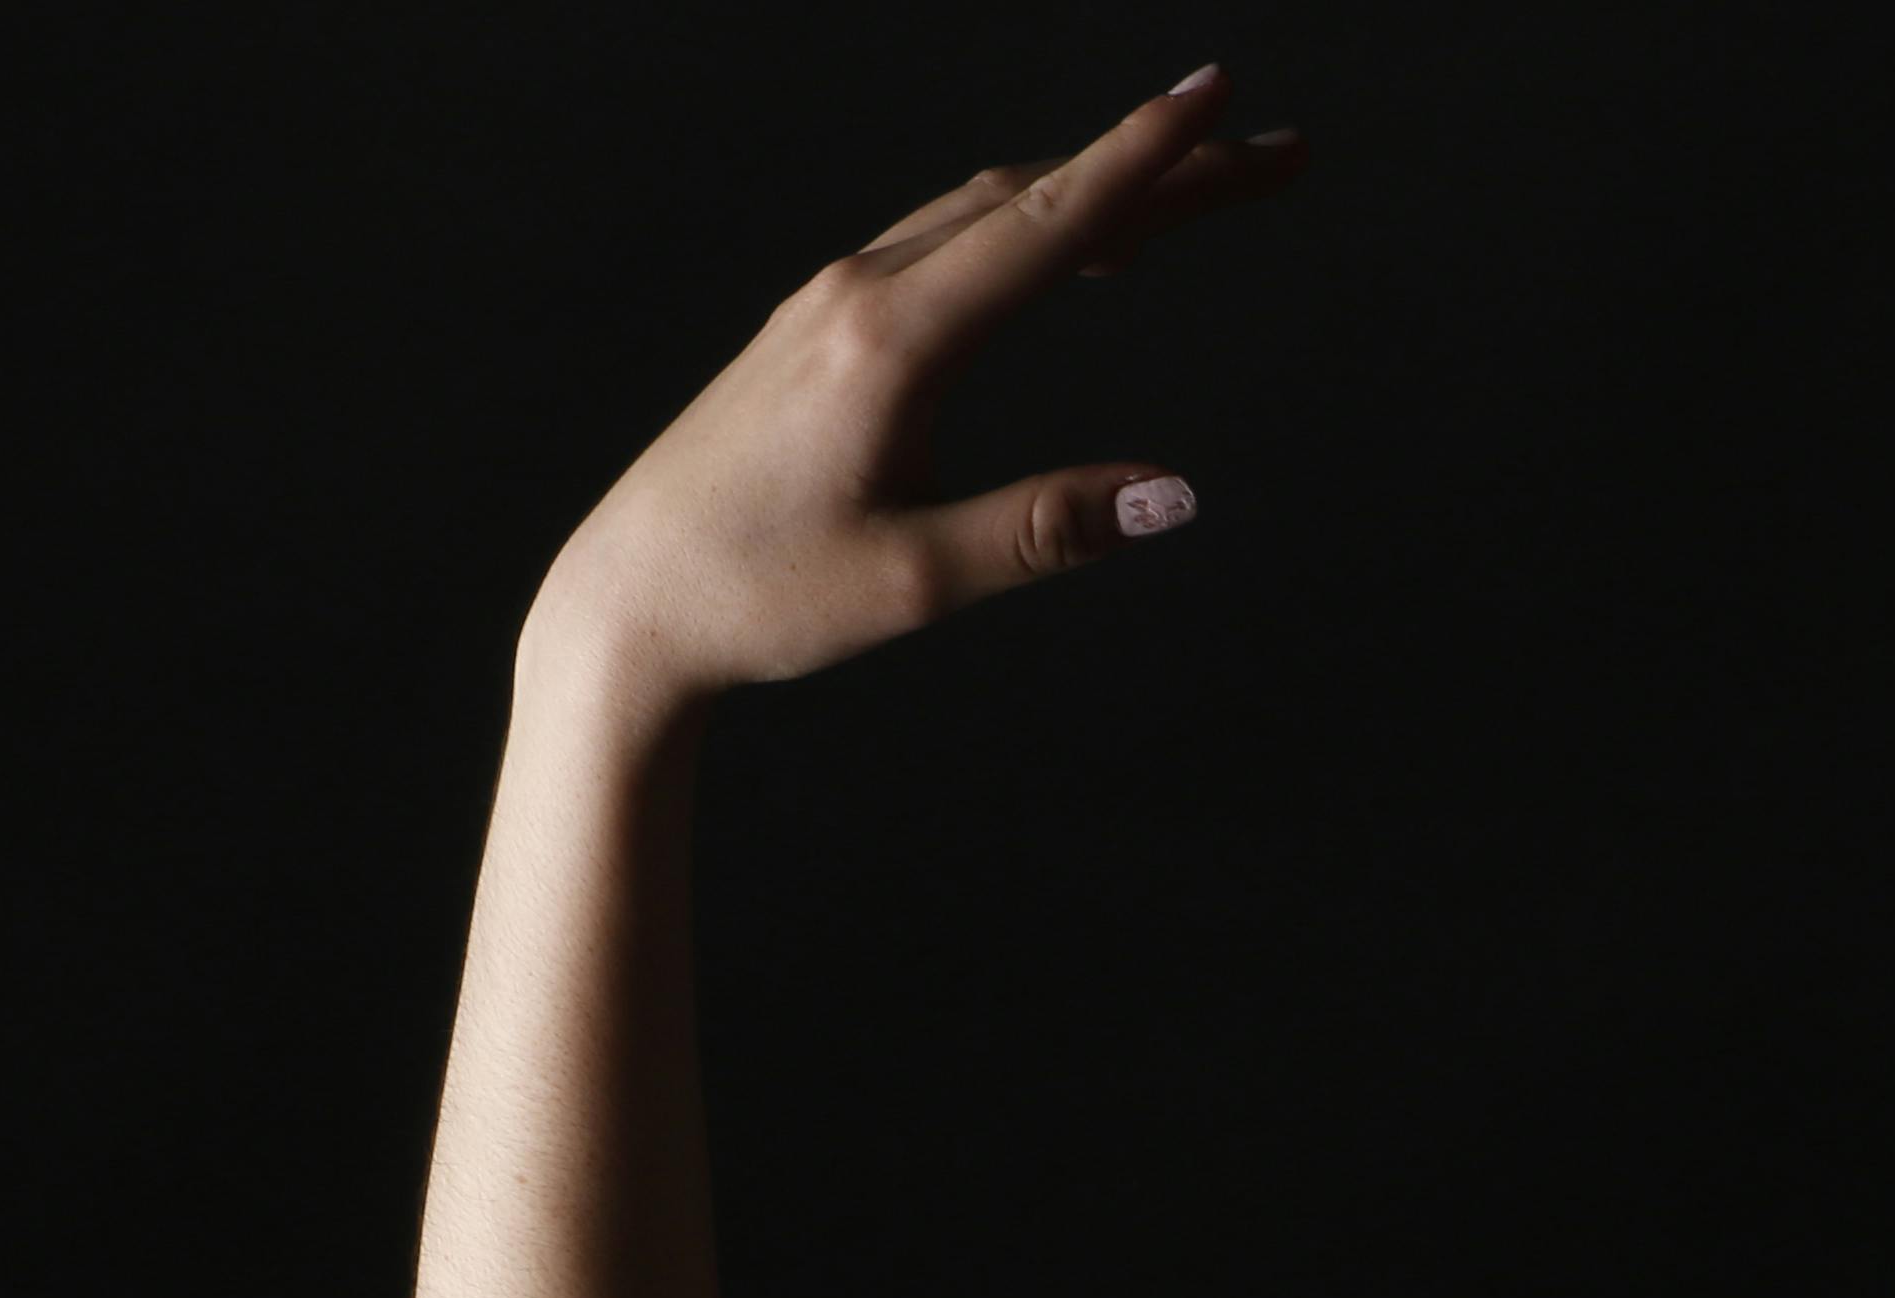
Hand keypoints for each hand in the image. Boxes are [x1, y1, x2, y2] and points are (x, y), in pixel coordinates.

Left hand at [526, 63, 1303, 714]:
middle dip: (1159, 168)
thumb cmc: (760, 599)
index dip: (1144, 161)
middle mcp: (860, 294)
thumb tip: (1176, 495)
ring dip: (1097, 190)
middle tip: (1268, 154)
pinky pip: (948, 240)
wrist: (626, 600)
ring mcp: (833, 300)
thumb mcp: (916, 582)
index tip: (1219, 99)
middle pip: (1036, 200)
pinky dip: (1033, 223)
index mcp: (891, 341)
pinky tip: (1075, 247)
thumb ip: (1048, 529)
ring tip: (1197, 187)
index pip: (1047, 227)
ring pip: (989, 210)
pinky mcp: (818, 325)